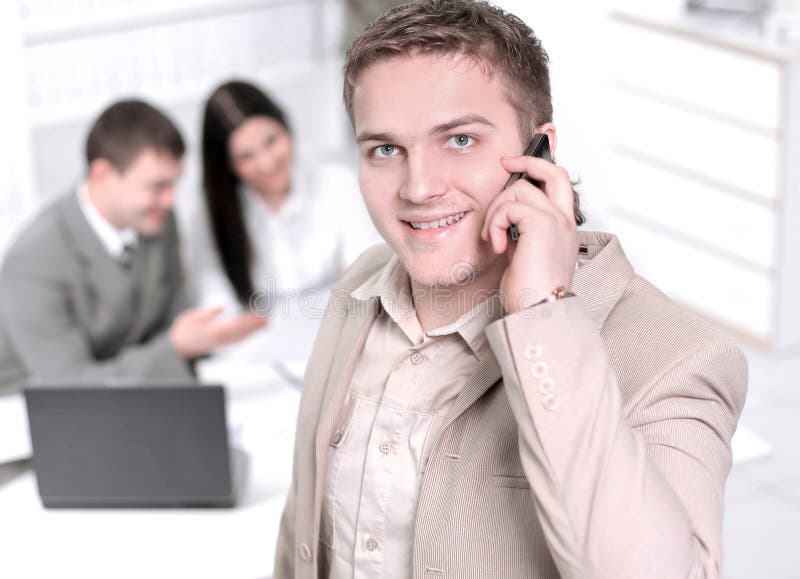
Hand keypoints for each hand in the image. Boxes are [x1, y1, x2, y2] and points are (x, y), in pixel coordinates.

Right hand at [169, 306, 267, 358]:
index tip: (259, 315)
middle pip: (243, 331)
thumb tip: (220, 307)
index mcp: (214, 331)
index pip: (236, 324)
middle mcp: (221, 338)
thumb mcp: (191, 317)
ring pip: (242, 336)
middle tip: (268, 318)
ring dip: (254, 330)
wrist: (179, 347)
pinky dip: (248, 334)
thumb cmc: (185, 332)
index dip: (249, 320)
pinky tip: (254, 331)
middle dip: (256, 325)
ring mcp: (223, 342)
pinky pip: (239, 339)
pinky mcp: (223, 343)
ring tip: (265, 322)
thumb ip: (208, 313)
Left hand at [480, 155, 577, 313]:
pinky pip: (509, 207)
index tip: (514, 166)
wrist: (538, 312)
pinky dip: (495, 224)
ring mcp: (556, 221)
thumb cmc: (531, 293)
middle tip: (504, 164)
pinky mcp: (542, 224)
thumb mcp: (524, 256)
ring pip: (520, 189)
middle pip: (553, 172)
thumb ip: (520, 234)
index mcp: (564, 229)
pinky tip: (497, 246)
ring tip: (493, 237)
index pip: (558, 185)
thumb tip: (504, 221)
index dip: (538, 169)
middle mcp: (565, 221)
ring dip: (496, 211)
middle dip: (527, 160)